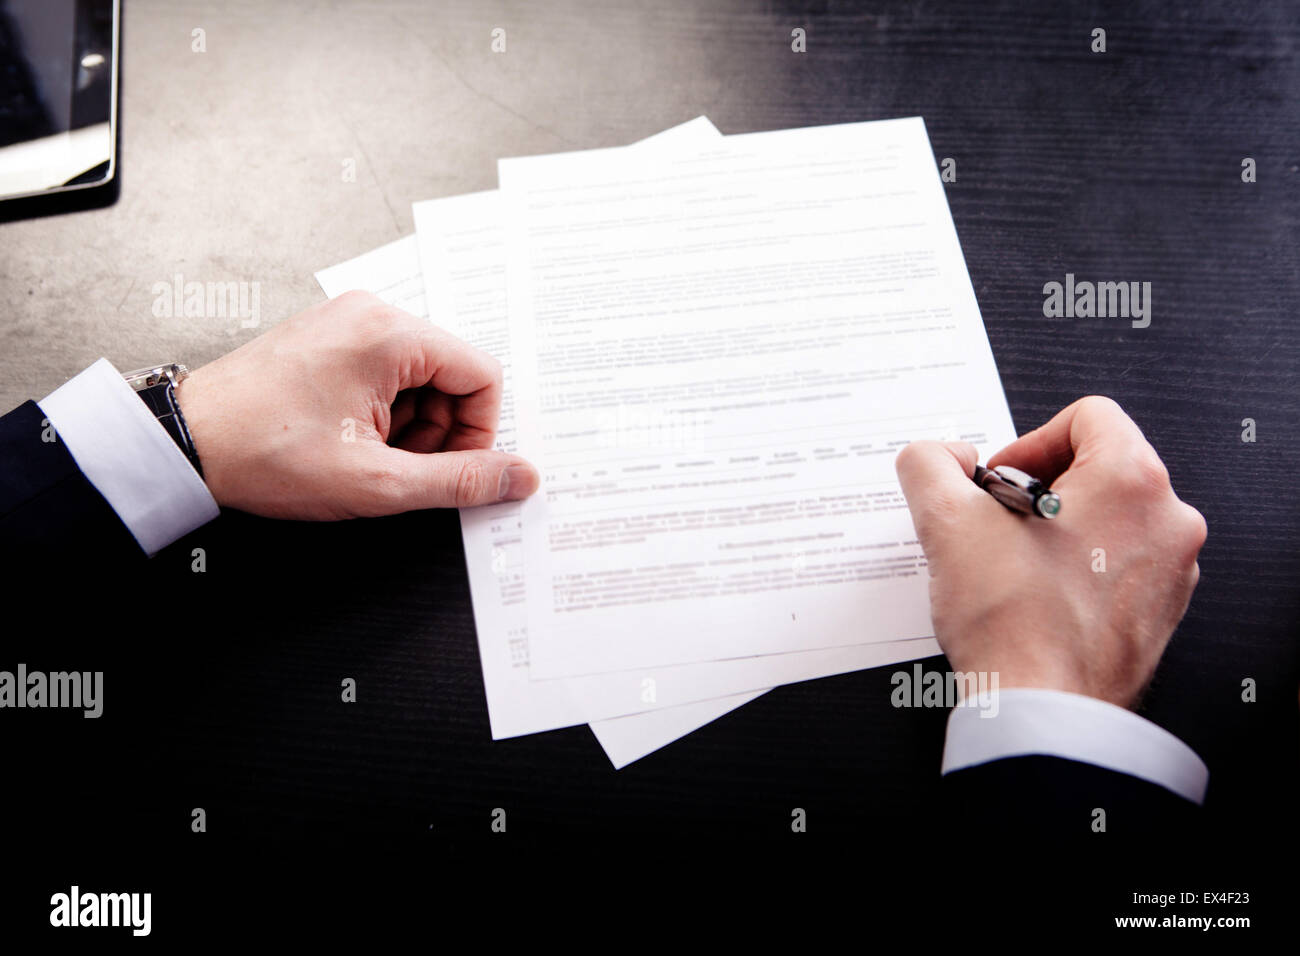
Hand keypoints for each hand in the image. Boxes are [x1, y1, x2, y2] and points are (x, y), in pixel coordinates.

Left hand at [174, 290, 538, 519]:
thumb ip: (461, 481)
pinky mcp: (331, 339)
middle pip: (453, 376)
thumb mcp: (378, 482)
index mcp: (389, 334)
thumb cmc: (264, 453)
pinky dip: (384, 415)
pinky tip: (352, 441)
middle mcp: (371, 314)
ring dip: (411, 428)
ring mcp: (348, 323)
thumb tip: (519, 477)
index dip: (479, 433)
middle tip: (400, 468)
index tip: (454, 469)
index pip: (483, 376)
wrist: (188, 444)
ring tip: (368, 457)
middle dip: (439, 433)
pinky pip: (388, 374)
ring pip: (421, 380)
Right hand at [894, 396, 1205, 708]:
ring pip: (1108, 516)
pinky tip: (1035, 596)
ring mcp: (1173, 569)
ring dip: (1057, 528)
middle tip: (997, 524)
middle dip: (1037, 488)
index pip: (1088, 415)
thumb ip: (928, 464)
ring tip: (1012, 565)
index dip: (1028, 440)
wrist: (1043, 710)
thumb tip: (936, 456)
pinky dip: (1076, 567)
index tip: (999, 481)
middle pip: (1099, 466)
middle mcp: (1168, 519)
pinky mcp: (1161, 610)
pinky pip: (1118, 563)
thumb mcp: (945, 522)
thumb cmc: (1014, 624)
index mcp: (1133, 479)